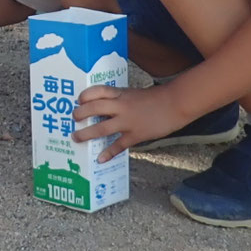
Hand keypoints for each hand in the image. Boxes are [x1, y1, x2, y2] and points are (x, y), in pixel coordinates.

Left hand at [71, 84, 187, 162]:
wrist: (176, 104)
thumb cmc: (157, 98)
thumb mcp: (134, 93)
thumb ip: (120, 99)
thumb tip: (106, 107)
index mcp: (121, 93)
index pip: (97, 91)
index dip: (85, 95)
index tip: (78, 100)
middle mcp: (121, 106)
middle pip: (94, 108)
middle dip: (80, 114)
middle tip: (74, 119)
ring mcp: (127, 121)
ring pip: (101, 128)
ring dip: (86, 134)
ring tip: (76, 138)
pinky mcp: (136, 135)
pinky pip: (118, 145)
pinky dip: (109, 152)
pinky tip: (100, 158)